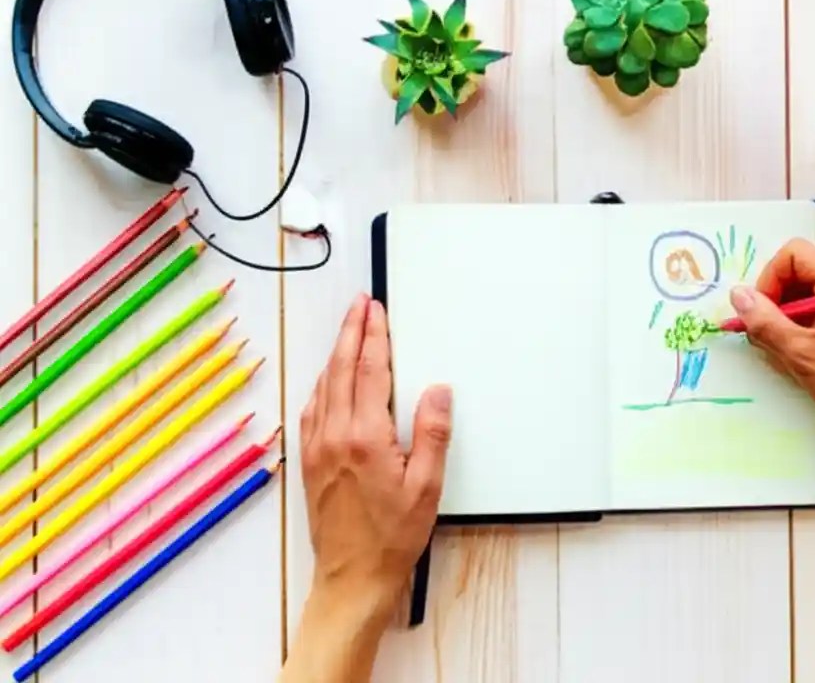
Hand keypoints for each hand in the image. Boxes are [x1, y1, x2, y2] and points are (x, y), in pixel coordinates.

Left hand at [299, 293, 451, 622]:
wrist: (352, 578)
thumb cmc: (391, 537)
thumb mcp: (427, 485)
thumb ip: (433, 432)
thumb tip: (438, 391)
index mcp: (364, 438)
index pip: (368, 371)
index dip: (374, 336)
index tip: (376, 310)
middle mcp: (333, 437)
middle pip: (340, 369)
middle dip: (350, 332)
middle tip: (359, 305)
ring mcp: (317, 448)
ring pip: (323, 386)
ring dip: (335, 354)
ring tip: (348, 332)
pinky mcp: (310, 462)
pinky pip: (313, 409)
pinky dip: (323, 384)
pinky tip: (329, 381)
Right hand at [729, 239, 814, 455]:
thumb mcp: (799, 353)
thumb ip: (765, 321)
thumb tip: (737, 294)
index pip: (794, 254)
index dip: (770, 278)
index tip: (761, 312)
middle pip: (798, 269)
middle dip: (776, 298)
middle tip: (767, 334)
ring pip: (804, 287)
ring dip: (786, 313)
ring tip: (784, 346)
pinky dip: (800, 320)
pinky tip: (799, 348)